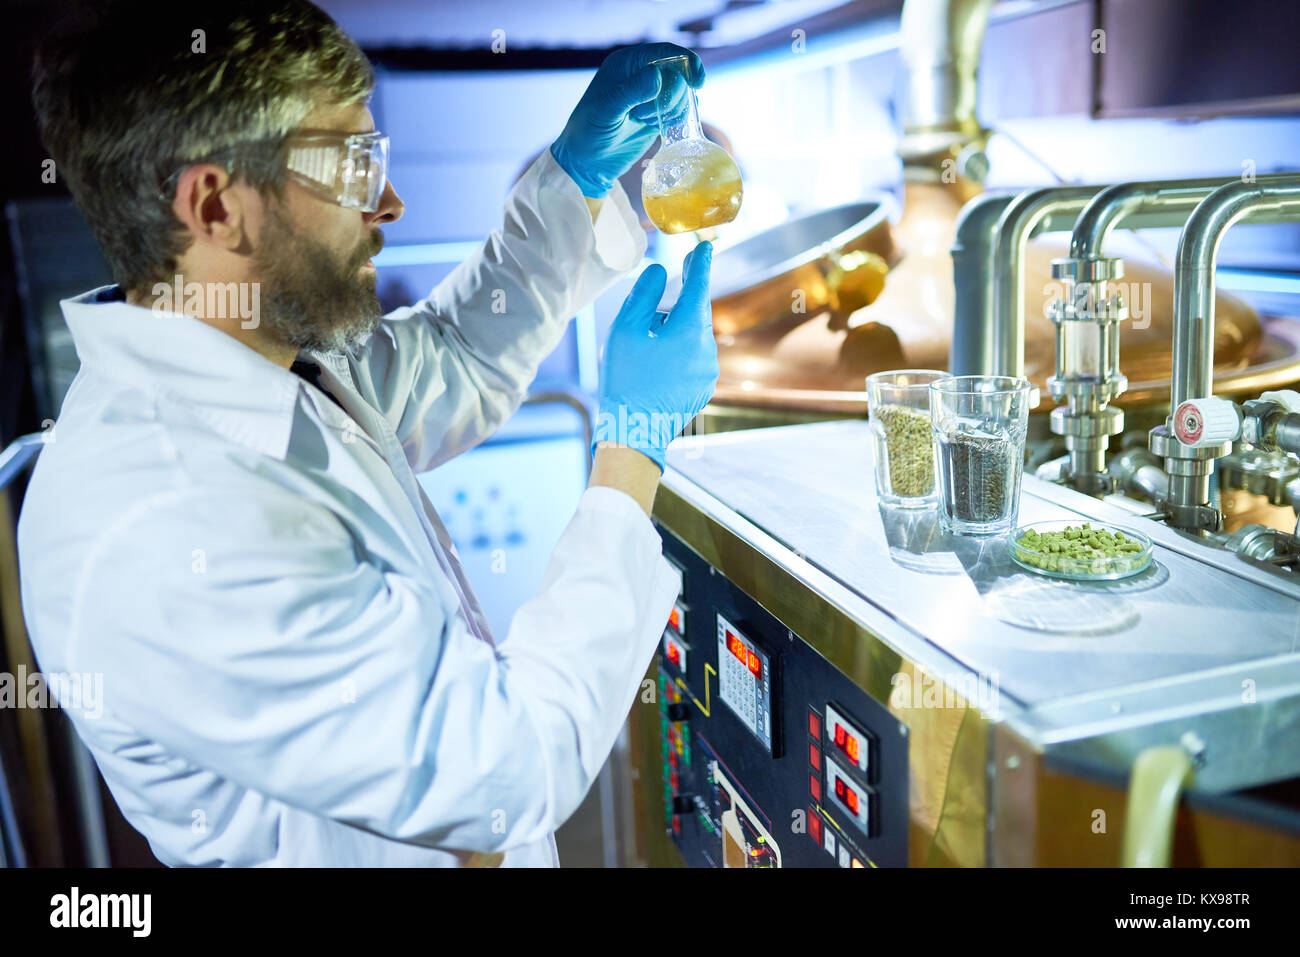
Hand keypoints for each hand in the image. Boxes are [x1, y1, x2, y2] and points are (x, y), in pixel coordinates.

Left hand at [551, 43, 704, 198]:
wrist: (588, 161)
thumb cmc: (588, 132)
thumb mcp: (607, 111)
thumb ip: (631, 92)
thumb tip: (657, 75)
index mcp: (627, 63)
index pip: (665, 52)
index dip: (686, 62)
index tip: (697, 82)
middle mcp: (641, 74)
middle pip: (678, 75)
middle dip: (670, 96)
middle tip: (644, 115)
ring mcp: (651, 95)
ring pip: (681, 94)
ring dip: (670, 110)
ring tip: (644, 121)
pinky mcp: (657, 114)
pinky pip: (680, 110)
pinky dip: (675, 119)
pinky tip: (655, 127)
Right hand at [593, 242, 716, 470]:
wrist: (634, 430)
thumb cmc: (625, 379)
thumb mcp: (625, 330)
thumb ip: (643, 295)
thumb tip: (659, 272)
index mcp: (689, 331)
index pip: (699, 286)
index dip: (700, 263)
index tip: (706, 246)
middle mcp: (707, 349)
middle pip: (696, 312)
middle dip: (683, 299)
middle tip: (681, 276)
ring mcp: (708, 370)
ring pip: (694, 335)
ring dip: (676, 330)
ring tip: (646, 346)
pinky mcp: (704, 386)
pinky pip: (695, 357)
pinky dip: (680, 351)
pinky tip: (656, 366)